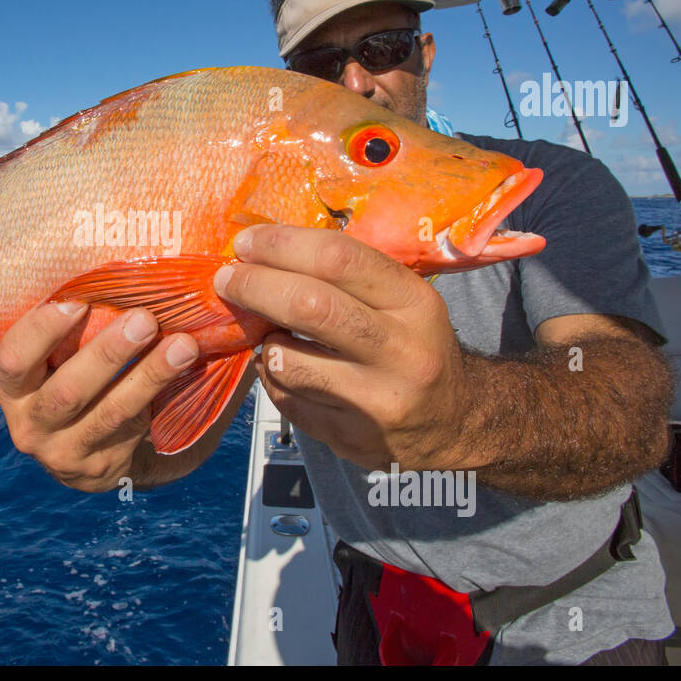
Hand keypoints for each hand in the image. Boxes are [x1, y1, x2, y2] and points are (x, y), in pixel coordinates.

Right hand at [0, 301, 199, 491]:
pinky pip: (138, 430)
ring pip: (111, 414)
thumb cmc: (76, 378)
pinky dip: (162, 398)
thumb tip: (103, 254)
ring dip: (150, 375)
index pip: (13, 360)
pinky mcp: (104, 468)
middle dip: (108, 353)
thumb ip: (69, 325)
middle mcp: (30, 425)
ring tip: (184, 345)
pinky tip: (187, 371)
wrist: (94, 450)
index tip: (78, 302)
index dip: (41, 331)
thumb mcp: (57, 359)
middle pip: (67, 392)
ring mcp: (66, 452)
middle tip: (145, 318)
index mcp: (14, 387)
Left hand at [213, 224, 478, 471]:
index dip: (282, 246)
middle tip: (226, 280)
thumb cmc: (413, 345)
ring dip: (265, 342)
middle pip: (309, 306)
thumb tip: (264, 250)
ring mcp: (377, 400)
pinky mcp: (352, 437)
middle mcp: (402, 351)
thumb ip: (347, 278)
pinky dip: (273, 379)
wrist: (454, 424)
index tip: (246, 244)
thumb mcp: (402, 301)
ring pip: (288, 361)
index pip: (339, 259)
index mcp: (414, 303)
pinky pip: (287, 401)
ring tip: (268, 333)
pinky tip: (285, 369)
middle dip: (255, 287)